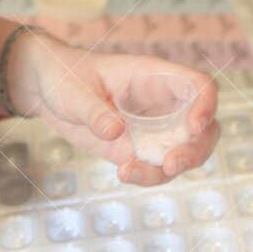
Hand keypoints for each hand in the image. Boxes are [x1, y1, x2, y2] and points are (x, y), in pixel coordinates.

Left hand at [9, 29, 218, 187]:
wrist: (46, 90)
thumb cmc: (64, 76)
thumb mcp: (74, 90)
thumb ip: (95, 111)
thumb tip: (116, 133)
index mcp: (154, 77)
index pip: (199, 87)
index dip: (206, 106)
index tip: (194, 127)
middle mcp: (161, 104)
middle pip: (203, 128)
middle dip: (196, 149)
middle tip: (170, 165)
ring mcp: (152, 129)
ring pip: (183, 152)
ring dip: (170, 168)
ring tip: (131, 172)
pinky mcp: (137, 149)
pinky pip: (155, 167)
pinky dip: (147, 175)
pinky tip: (124, 173)